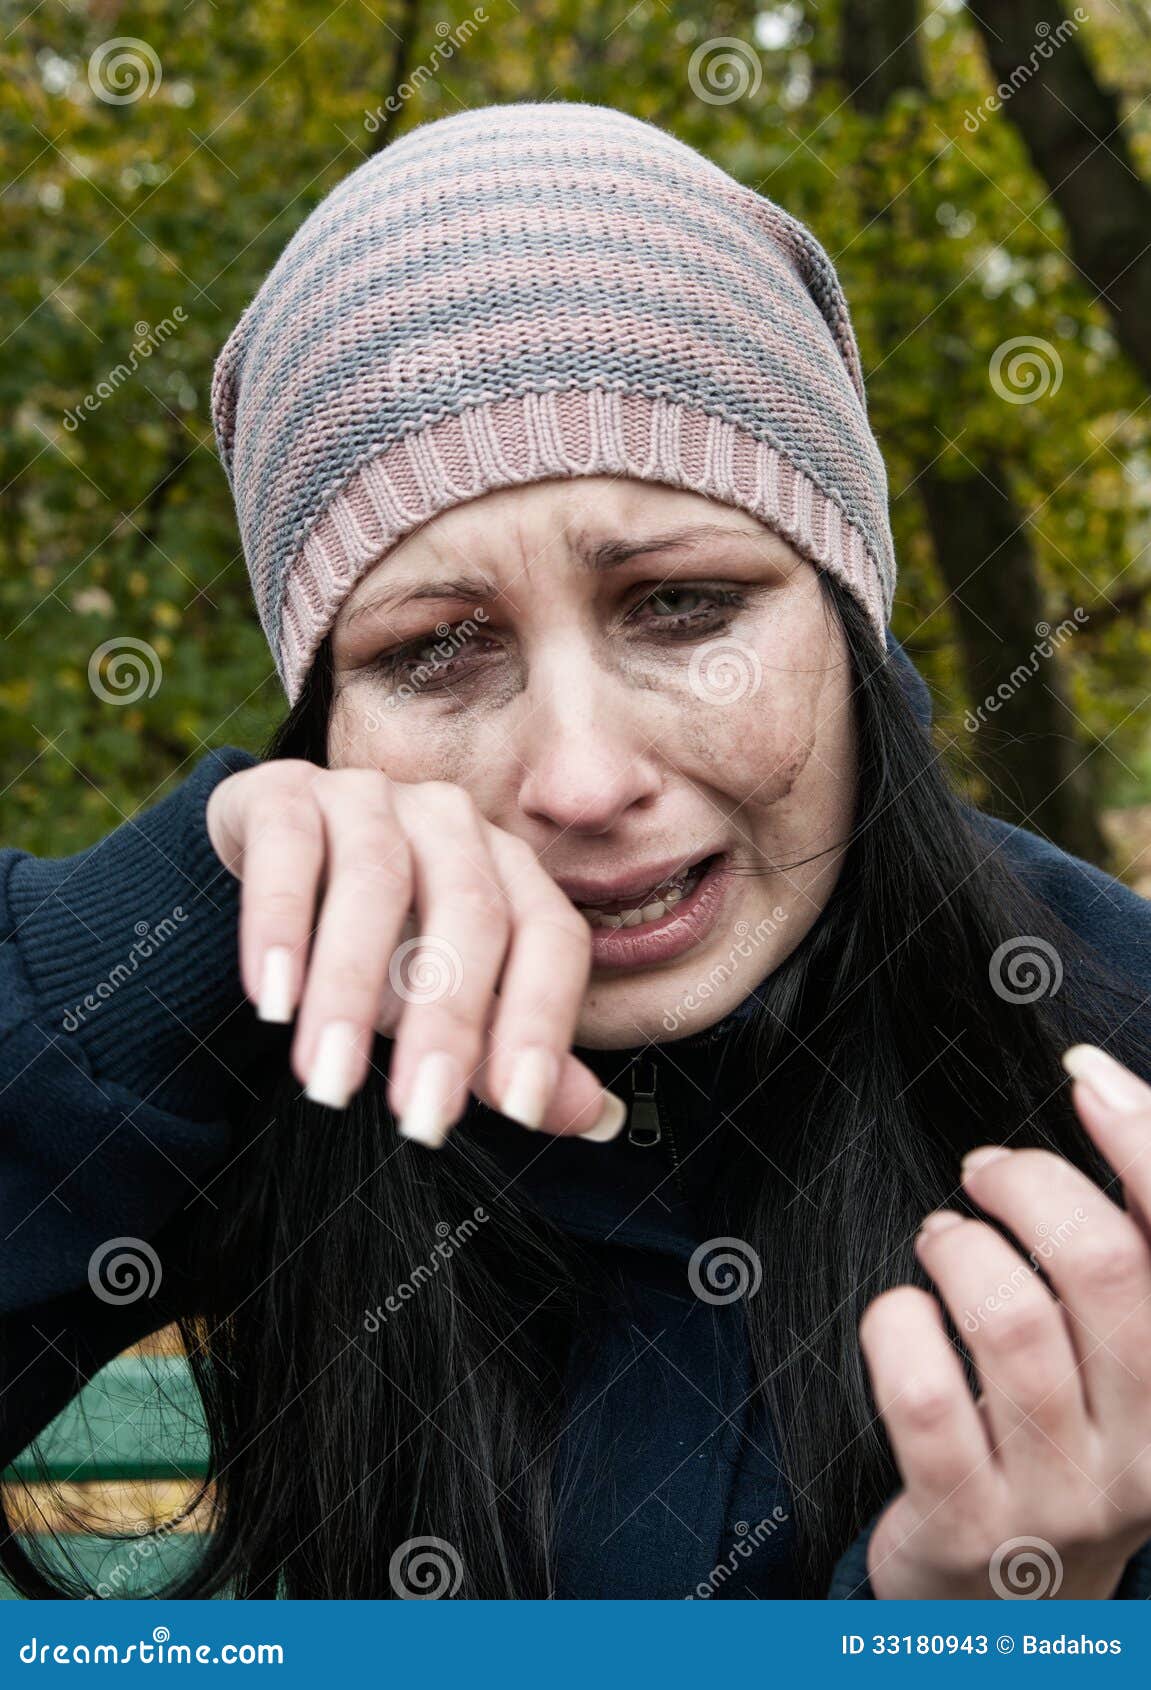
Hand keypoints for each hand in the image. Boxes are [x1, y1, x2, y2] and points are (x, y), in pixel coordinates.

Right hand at [206, 761, 623, 1145]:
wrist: (260, 861)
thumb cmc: (374, 940)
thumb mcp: (440, 1002)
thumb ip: (506, 1052)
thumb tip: (596, 1118)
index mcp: (508, 867)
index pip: (550, 936)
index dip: (540, 1021)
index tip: (518, 1110)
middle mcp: (451, 821)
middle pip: (471, 912)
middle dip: (446, 1023)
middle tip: (417, 1118)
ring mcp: (369, 796)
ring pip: (375, 881)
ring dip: (352, 989)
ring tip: (329, 1078)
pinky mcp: (284, 792)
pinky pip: (289, 848)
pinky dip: (279, 926)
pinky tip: (272, 999)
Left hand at [857, 1043, 1150, 1599]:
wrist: (1018, 1609)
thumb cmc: (1064, 1439)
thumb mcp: (1120, 1350)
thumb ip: (1127, 1234)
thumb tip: (1102, 1081)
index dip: (1144, 1139)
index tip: (1082, 1077)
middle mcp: (1150, 1447)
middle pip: (1103, 1268)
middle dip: (1030, 1188)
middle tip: (986, 1175)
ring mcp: (1062, 1495)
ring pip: (1011, 1323)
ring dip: (959, 1247)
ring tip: (941, 1238)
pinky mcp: (968, 1523)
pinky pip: (922, 1395)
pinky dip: (897, 1325)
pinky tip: (901, 1314)